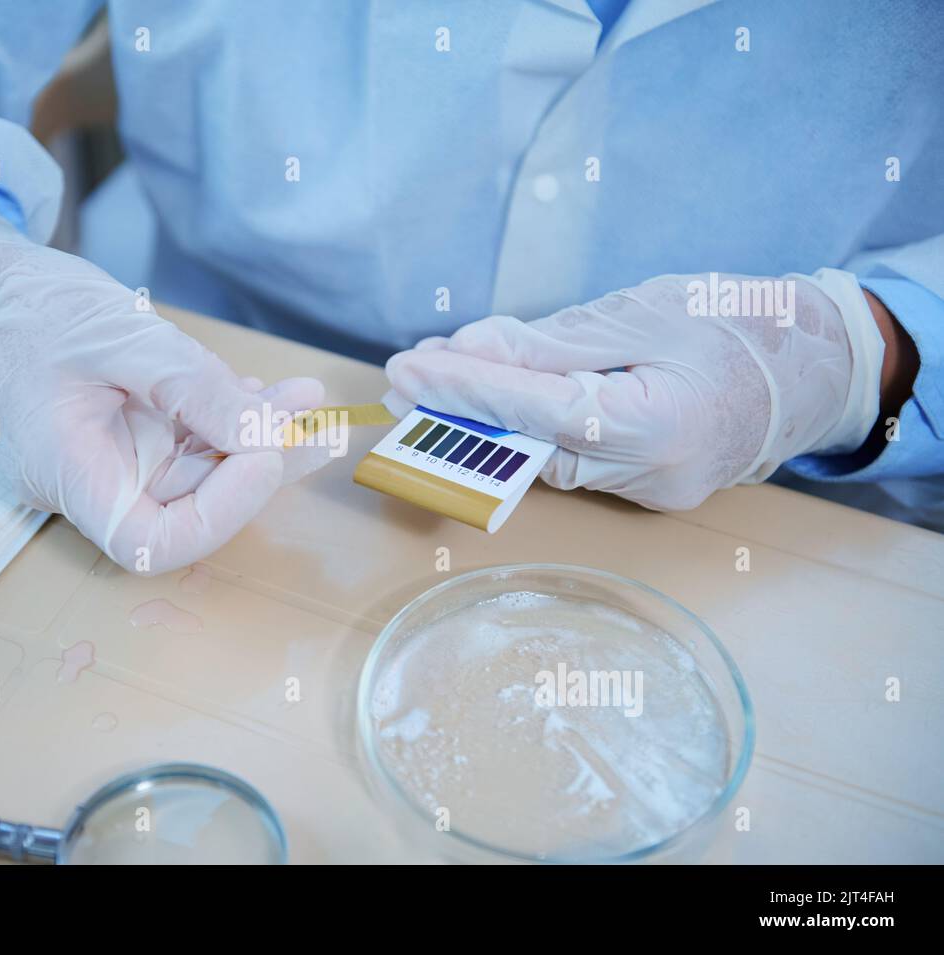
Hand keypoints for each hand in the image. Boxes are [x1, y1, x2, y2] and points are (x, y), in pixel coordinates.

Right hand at [0, 197, 323, 571]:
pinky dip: (227, 418)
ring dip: (254, 436)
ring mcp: (109, 463)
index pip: (152, 544)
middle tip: (311, 414)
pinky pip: (185, 442)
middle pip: (189, 504)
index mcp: (67, 474)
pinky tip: (264, 393)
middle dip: (257, 463)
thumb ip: (195, 387)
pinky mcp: (124, 439)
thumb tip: (269, 432)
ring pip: (197, 470)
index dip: (220, 515)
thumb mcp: (120, 337)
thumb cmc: (28, 310)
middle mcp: (92, 484)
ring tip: (303, 396)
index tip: (261, 455)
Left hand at [385, 271, 881, 509]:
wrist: (818, 369)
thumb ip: (549, 341)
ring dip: (489, 418)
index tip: (407, 368)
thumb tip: (469, 352)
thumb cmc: (739, 325)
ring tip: (442, 376)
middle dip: (461, 408)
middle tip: (405, 377)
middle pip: (528, 445)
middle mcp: (649, 475)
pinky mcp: (647, 491)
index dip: (465, 388)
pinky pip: (572, 461)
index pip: (535, 410)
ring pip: (544, 458)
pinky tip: (501, 397)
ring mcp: (650, 492)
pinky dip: (531, 428)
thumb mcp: (640, 312)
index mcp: (656, 425)